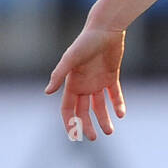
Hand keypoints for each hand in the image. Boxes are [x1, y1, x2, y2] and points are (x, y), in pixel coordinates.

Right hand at [45, 26, 125, 140]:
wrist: (105, 29)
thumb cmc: (85, 42)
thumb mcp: (70, 59)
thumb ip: (59, 75)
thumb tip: (47, 92)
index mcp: (72, 83)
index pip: (68, 108)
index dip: (70, 122)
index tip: (74, 136)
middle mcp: (84, 84)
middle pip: (83, 111)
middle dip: (87, 125)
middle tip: (94, 138)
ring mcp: (98, 81)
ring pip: (100, 106)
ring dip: (103, 119)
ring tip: (109, 131)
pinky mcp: (112, 76)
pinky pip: (114, 94)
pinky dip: (117, 104)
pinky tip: (121, 114)